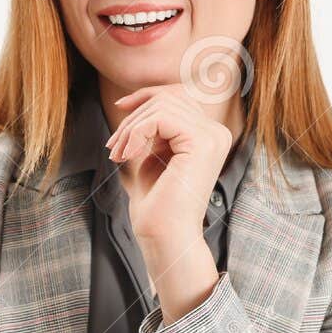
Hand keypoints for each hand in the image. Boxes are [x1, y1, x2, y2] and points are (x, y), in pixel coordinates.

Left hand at [105, 83, 234, 247]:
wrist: (165, 236)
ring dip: (130, 128)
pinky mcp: (201, 143)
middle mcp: (217, 133)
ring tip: (118, 154)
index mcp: (209, 135)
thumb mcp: (154, 155)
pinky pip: (160, 118)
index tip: (120, 107)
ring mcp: (212, 137)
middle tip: (114, 148)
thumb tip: (140, 100)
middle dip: (133, 117)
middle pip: (167, 98)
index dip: (145, 96)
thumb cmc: (157, 204)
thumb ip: (154, 128)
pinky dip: (136, 133)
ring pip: (162, 106)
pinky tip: (126, 156)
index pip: (177, 96)